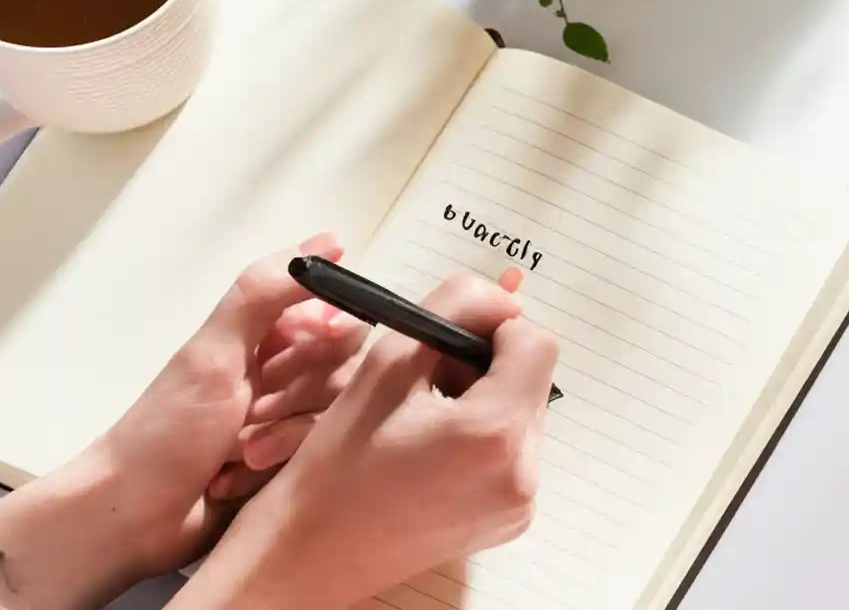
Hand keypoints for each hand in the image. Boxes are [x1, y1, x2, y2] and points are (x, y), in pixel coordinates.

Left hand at [0, 233, 367, 607]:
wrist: (132, 519)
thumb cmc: (167, 430)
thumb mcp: (214, 352)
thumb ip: (265, 292)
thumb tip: (329, 241)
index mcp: (262, 336)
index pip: (338, 317)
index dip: (334, 334)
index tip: (317, 345)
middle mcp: (280, 374)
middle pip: (344, 370)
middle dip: (301, 394)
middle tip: (255, 409)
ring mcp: (286, 423)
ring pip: (334, 419)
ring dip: (284, 436)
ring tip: (242, 452)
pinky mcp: (289, 467)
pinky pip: (317, 461)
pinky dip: (275, 469)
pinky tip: (235, 480)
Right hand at [170, 274, 558, 609]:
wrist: (312, 552)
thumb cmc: (337, 462)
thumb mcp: (387, 362)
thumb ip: (453, 308)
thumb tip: (501, 297)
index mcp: (495, 433)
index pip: (537, 344)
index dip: (494, 328)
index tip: (450, 340)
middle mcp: (523, 474)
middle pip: (533, 379)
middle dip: (486, 366)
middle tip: (425, 382)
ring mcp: (521, 504)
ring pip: (524, 412)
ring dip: (486, 399)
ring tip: (424, 418)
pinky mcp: (511, 520)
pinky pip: (515, 452)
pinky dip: (484, 436)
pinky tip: (433, 448)